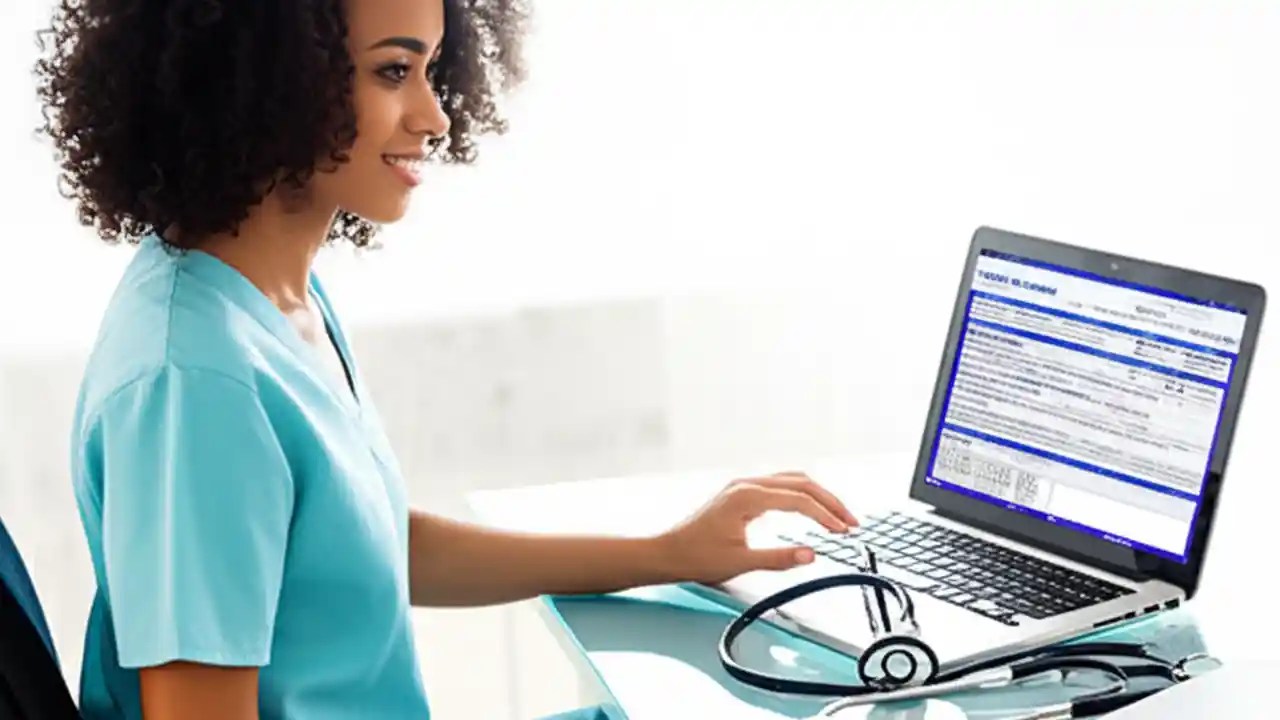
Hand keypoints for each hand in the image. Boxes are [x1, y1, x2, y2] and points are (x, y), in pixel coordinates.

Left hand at [656, 472, 857, 584]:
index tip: (842, 530)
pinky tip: (811, 509)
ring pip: (791, 480)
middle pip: (800, 483)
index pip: (798, 500)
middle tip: (850, 522)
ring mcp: (743, 486)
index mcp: (747, 497)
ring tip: (837, 516)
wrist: (669, 552)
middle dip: (829, 501)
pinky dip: (802, 495)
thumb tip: (810, 555)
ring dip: (817, 496)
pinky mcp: (742, 493)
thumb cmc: (696, 556)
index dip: (825, 515)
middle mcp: (746, 485)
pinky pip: (780, 486)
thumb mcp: (740, 563)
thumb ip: (778, 558)